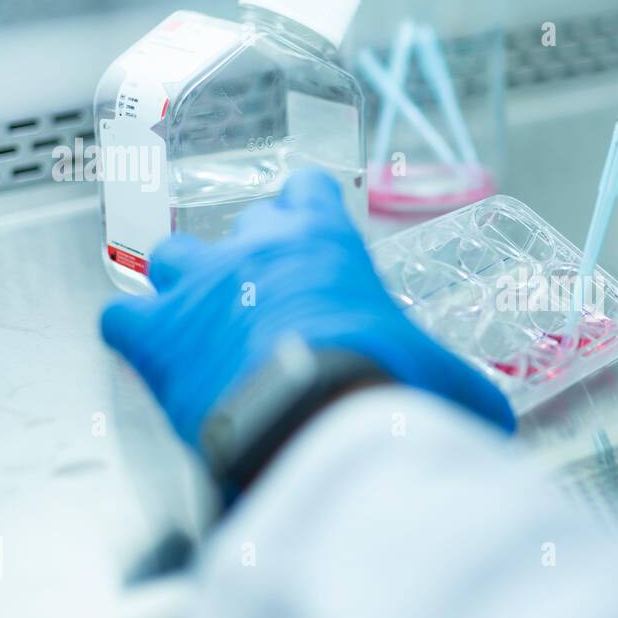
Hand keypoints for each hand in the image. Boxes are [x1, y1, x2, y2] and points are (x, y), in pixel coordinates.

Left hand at [101, 169, 515, 452]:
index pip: (307, 192)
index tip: (313, 225)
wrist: (314, 426)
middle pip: (241, 226)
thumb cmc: (386, 388)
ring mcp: (197, 287)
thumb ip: (462, 386)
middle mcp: (255, 249)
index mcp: (324, 241)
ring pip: (172, 257)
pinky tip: (155, 358)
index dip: (309, 209)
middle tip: (271, 293)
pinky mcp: (155, 337)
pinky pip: (122, 319)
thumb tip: (496, 420)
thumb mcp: (448, 382)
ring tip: (206, 320)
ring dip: (187, 284)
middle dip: (253, 255)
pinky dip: (137, 335)